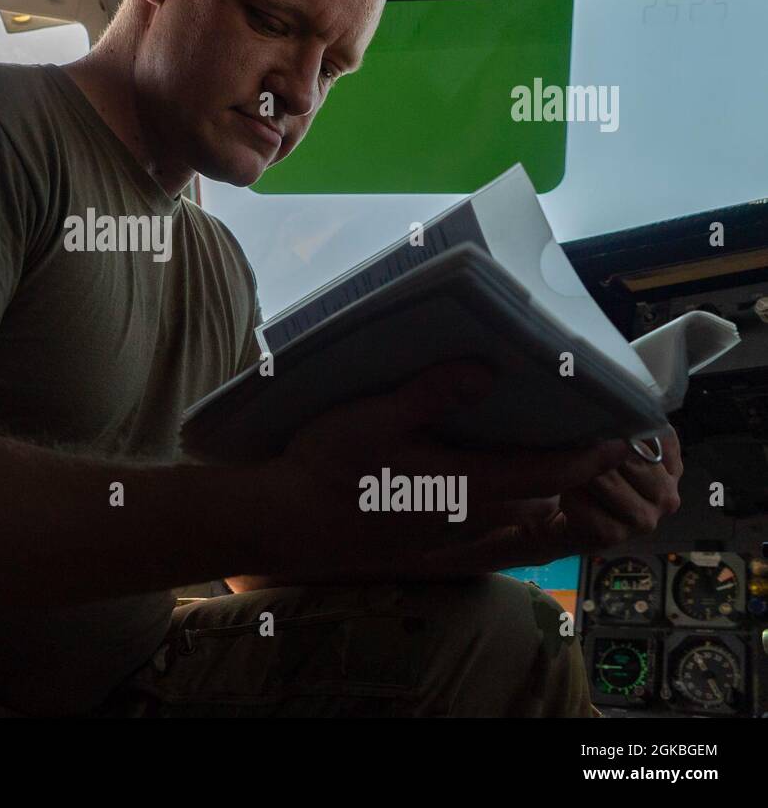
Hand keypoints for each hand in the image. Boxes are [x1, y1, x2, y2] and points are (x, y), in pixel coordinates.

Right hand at [323, 427, 683, 579]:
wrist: (290, 523)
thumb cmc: (330, 467)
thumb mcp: (374, 416)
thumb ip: (432, 393)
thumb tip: (486, 368)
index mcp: (468, 485)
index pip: (552, 474)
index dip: (593, 457)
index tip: (621, 435)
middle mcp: (472, 517)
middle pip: (543, 497)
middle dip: (570, 470)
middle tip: (584, 430)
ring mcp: (452, 535)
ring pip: (517, 515)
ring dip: (538, 489)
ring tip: (543, 451)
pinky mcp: (432, 544)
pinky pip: (489, 525)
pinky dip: (506, 503)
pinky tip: (489, 478)